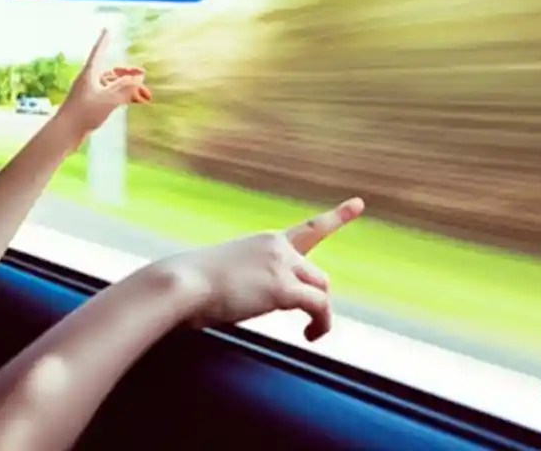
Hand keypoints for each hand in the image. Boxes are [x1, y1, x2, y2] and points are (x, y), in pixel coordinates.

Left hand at [56, 29, 151, 135]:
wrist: (65, 133)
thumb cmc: (83, 113)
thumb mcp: (108, 100)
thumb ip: (125, 89)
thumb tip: (138, 79)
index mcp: (90, 73)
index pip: (99, 52)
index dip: (104, 41)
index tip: (107, 29)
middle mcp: (90, 80)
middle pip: (112, 72)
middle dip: (129, 74)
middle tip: (144, 77)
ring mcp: (90, 93)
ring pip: (113, 86)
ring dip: (129, 89)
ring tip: (145, 98)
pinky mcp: (91, 105)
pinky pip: (111, 96)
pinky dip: (123, 98)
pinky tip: (134, 102)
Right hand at [156, 198, 365, 341]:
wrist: (180, 284)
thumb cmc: (189, 285)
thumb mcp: (222, 276)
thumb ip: (242, 282)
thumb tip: (236, 299)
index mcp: (263, 243)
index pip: (308, 229)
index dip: (337, 217)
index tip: (359, 204)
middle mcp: (277, 247)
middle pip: (317, 274)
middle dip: (314, 298)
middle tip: (309, 325)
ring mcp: (281, 265)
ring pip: (321, 290)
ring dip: (319, 314)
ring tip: (310, 334)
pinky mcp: (283, 288)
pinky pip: (318, 307)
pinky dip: (321, 324)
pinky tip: (310, 337)